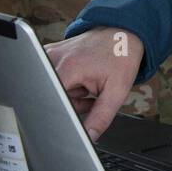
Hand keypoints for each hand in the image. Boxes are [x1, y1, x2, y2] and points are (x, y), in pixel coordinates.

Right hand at [45, 26, 143, 141]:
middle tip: (91, 93)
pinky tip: (81, 78)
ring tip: (88, 84)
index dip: (63, 114)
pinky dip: (68, 84)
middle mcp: (52, 59)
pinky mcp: (49, 54)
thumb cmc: (121, 56)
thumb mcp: (117, 90)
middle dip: (72, 103)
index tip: (76, 115)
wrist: (122, 32)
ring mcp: (49, 54)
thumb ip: (101, 117)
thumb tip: (88, 138)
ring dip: (71, 94)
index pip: (52, 103)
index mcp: (67, 68)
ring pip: (54, 90)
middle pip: (53, 97)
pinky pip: (53, 80)